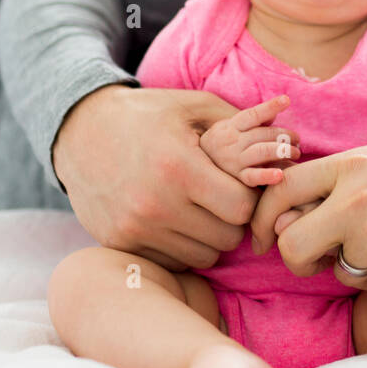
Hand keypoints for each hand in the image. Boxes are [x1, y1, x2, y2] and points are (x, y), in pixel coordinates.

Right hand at [53, 85, 298, 270]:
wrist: (79, 131)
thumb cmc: (147, 115)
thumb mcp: (193, 105)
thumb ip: (241, 122)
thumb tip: (288, 133)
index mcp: (179, 167)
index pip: (240, 209)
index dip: (248, 199)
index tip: (239, 185)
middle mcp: (155, 204)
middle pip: (226, 238)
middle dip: (231, 221)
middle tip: (221, 200)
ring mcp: (135, 229)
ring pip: (202, 256)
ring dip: (208, 237)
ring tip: (199, 209)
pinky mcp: (119, 244)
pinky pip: (171, 262)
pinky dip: (180, 246)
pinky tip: (175, 220)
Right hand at [200, 94, 301, 185]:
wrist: (195, 170)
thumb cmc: (221, 146)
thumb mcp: (231, 129)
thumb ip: (254, 122)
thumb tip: (275, 111)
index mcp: (230, 127)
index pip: (252, 115)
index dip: (270, 107)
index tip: (286, 100)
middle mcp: (231, 142)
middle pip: (262, 134)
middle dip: (284, 135)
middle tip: (297, 139)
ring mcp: (233, 160)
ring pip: (261, 151)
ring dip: (282, 150)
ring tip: (295, 152)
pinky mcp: (236, 179)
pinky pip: (253, 177)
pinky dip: (267, 175)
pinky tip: (280, 175)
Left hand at [248, 142, 366, 293]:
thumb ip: (342, 182)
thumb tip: (288, 216)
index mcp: (352, 164)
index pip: (282, 189)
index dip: (262, 217)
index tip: (263, 236)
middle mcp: (357, 197)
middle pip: (292, 242)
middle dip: (297, 259)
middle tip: (316, 261)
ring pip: (340, 271)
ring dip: (361, 269)